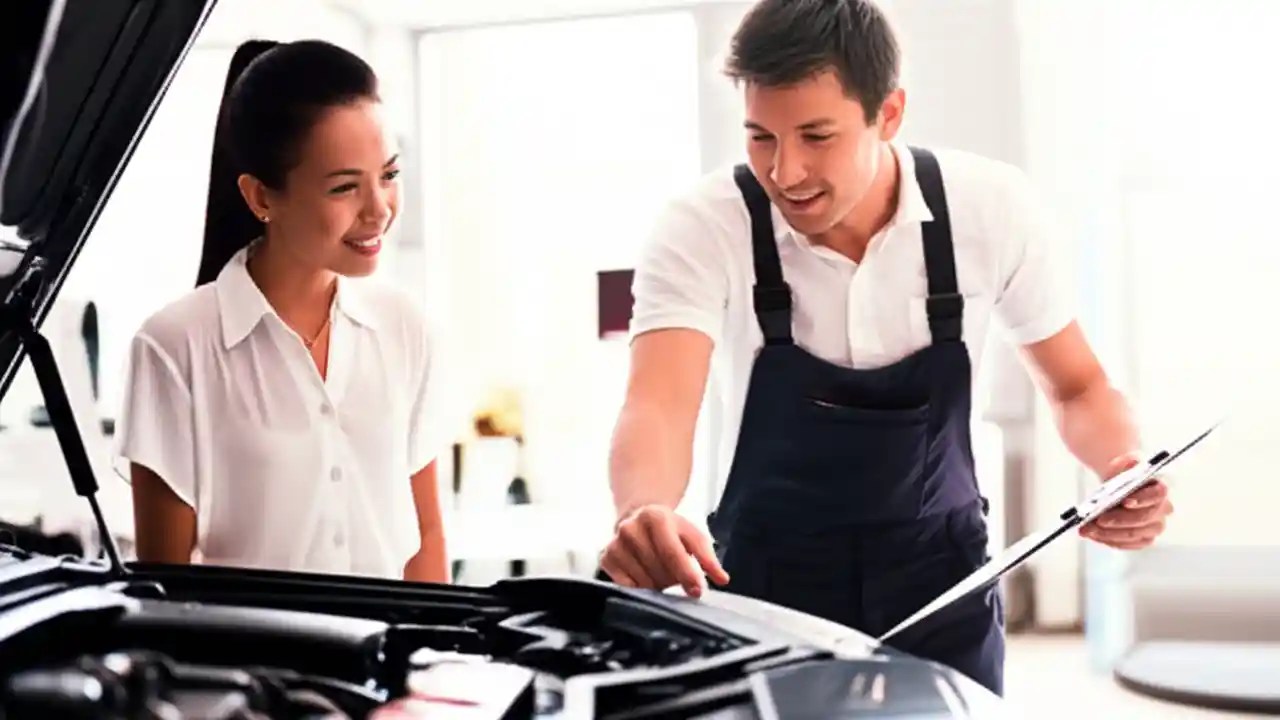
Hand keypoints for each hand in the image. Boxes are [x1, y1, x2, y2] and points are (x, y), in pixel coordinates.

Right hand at [600, 505, 729, 596]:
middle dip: (673, 580)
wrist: (639, 517)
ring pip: (643, 581)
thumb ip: (707, 557)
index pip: (671, 552)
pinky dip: (640, 588)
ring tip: (660, 572)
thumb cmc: (670, 530)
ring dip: (658, 585)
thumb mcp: (692, 535)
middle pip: (658, 570)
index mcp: (655, 517)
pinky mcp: (606, 557)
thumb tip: (722, 578)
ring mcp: (616, 543)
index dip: (686, 574)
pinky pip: (627, 586)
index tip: (697, 591)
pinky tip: (645, 576)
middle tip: (677, 576)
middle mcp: (631, 528)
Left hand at [1079, 454, 1173, 549]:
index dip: (1142, 499)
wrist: (1118, 485)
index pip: (1157, 495)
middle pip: (1144, 519)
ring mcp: (1154, 526)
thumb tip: (1132, 461)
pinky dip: (1109, 540)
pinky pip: (1128, 544)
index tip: (1125, 501)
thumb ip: (1127, 461)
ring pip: (1135, 535)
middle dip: (1119, 521)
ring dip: (1109, 534)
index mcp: (1160, 488)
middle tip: (1097, 519)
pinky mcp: (1143, 539)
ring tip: (1088, 529)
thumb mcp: (1123, 463)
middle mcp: (1162, 510)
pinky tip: (1094, 535)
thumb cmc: (1124, 475)